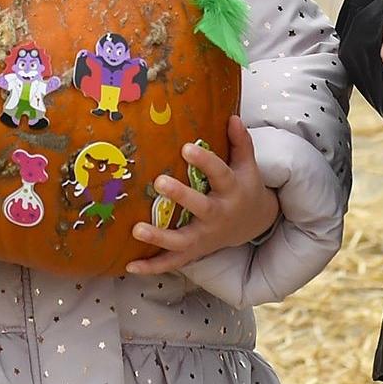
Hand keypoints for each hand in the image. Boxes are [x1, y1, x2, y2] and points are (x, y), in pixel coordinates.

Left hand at [128, 117, 277, 275]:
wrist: (252, 224)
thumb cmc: (242, 186)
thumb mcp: (247, 165)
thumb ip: (240, 142)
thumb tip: (232, 117)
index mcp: (232, 190)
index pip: (219, 174)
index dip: (204, 161)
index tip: (185, 147)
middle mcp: (219, 215)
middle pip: (201, 207)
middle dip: (181, 196)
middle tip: (159, 182)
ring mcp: (206, 236)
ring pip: (183, 240)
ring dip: (160, 237)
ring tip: (137, 229)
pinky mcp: (195, 252)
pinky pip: (173, 262)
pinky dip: (152, 266)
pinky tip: (130, 265)